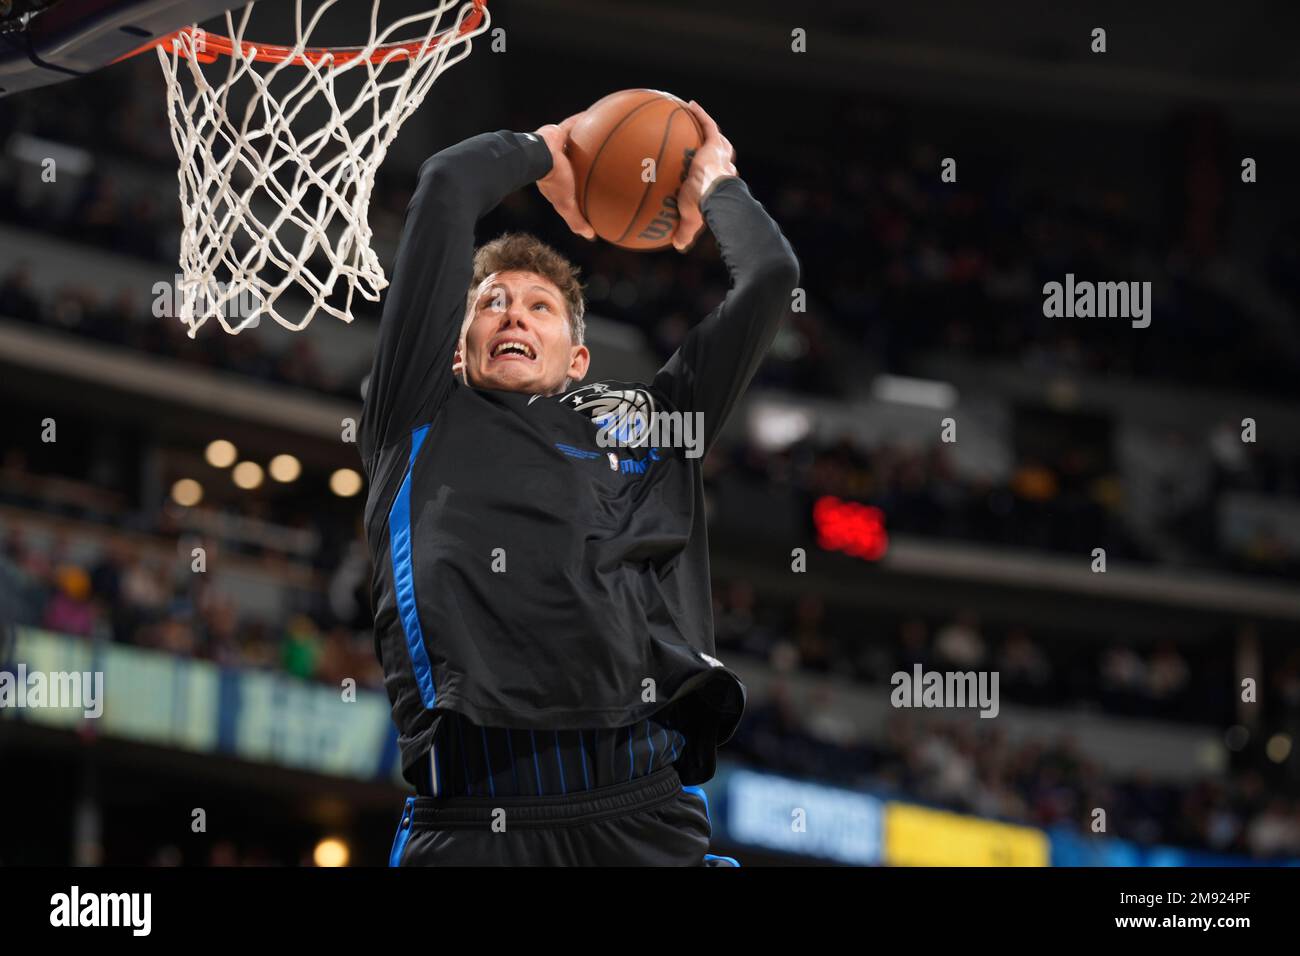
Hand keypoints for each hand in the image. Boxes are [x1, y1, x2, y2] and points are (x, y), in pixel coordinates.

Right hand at [535, 114, 595, 239]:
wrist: (539, 157)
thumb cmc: (553, 181)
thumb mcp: (565, 205)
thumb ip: (576, 220)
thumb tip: (591, 236)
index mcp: (558, 176)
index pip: (571, 178)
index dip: (581, 179)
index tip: (593, 182)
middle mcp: (558, 159)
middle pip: (575, 157)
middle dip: (586, 156)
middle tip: (604, 157)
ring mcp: (557, 144)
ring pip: (576, 138)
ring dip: (587, 135)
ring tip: (605, 134)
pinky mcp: (559, 129)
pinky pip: (576, 122)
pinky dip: (587, 120)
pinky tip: (605, 116)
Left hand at [672, 100, 737, 252]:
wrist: (715, 195)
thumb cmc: (705, 208)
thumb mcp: (692, 220)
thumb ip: (685, 231)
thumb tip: (676, 246)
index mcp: (721, 183)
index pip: (720, 174)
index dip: (716, 170)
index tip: (706, 168)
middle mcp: (724, 166)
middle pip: (723, 153)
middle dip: (716, 147)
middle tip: (704, 143)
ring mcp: (720, 152)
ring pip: (717, 137)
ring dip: (708, 127)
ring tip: (695, 116)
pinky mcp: (714, 142)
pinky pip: (707, 123)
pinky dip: (700, 113)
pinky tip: (688, 103)